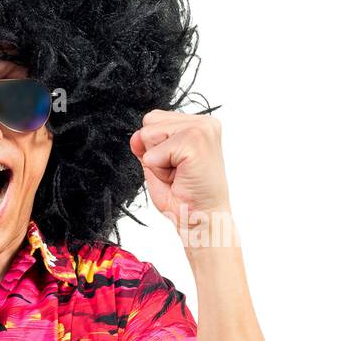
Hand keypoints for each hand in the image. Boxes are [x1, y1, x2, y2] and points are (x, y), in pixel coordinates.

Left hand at [129, 110, 231, 227]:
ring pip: (150, 134)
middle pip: (150, 121)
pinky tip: (180, 178)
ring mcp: (201, 129)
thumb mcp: (158, 164)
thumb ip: (146, 145)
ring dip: (158, 162)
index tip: (177, 166)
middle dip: (155, 152)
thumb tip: (136, 136)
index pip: (154, 119)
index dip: (155, 147)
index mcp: (198, 124)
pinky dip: (160, 170)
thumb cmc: (186, 198)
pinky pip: (153, 153)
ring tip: (178, 175)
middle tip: (177, 173)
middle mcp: (204, 122)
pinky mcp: (195, 141)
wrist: (202, 221)